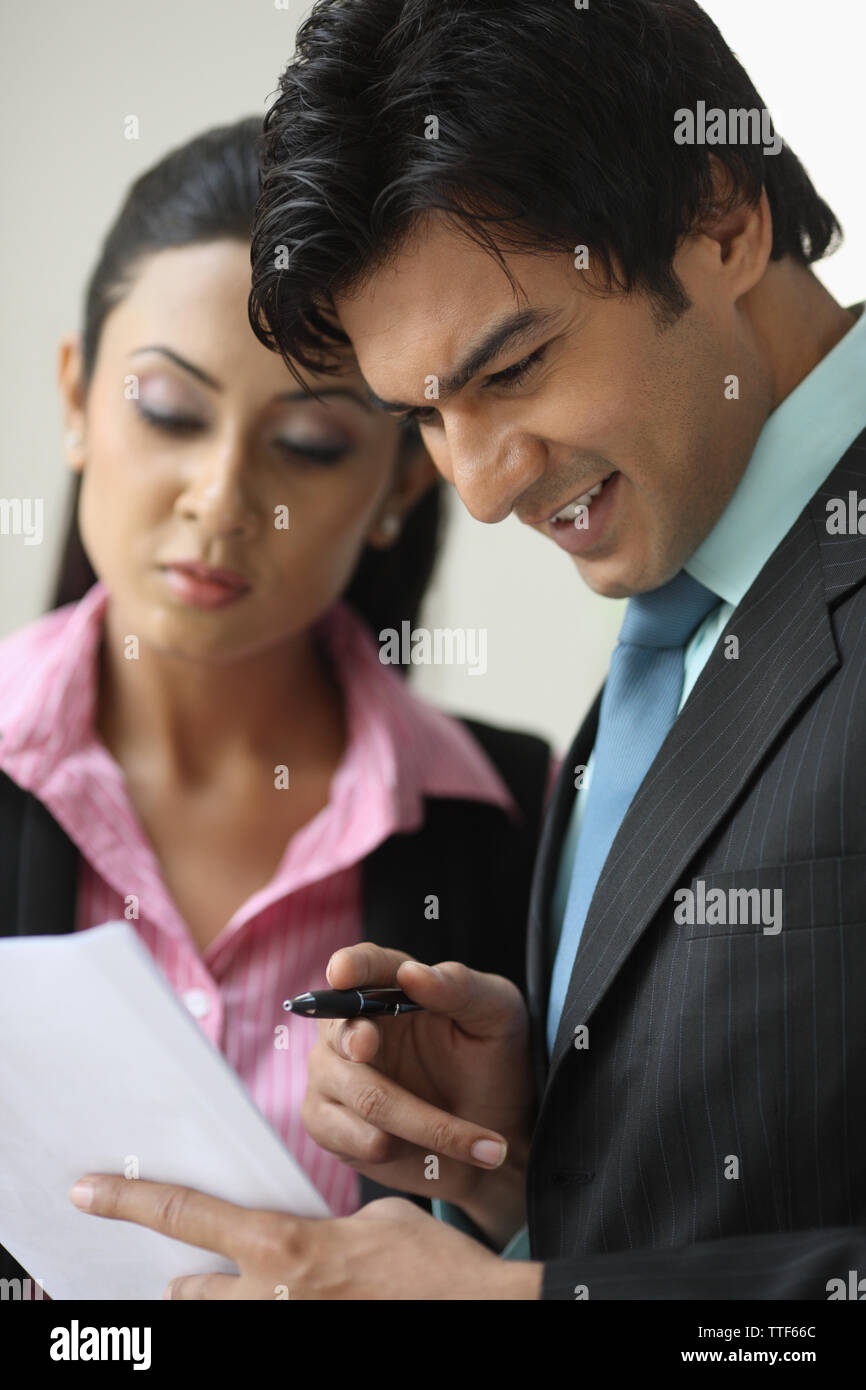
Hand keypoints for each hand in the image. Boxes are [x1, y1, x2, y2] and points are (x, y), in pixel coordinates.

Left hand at [68, 1176, 542, 1299]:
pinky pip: (259, 1336)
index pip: (188, 1215)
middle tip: (199, 1278)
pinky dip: (264, 1317)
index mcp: (285, 1247)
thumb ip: (317, 1226)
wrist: (476, 1313)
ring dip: (224, 1311)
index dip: (130, 1202)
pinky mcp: (307, 1351)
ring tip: (260, 1295)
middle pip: (189, 1296)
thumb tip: (296, 1238)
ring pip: (215, 1326)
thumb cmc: (430, 1264)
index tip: (86, 1192)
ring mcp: (284, 1336)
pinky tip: (299, 1303)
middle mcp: (271, 1301)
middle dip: (190, 1286)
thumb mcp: (371, 1218)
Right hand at [302, 943, 535, 1242]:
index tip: (342, 971)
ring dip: (423, 1123)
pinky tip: (432, 1152)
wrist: (498, 1140)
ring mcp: (334, 1077)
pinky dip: (397, 1148)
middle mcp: (351, 1026)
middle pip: (342, 1032)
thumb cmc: (495, 1064)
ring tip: (480, 1142)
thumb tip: (411, 973)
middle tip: (368, 1045)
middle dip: (354, 1039)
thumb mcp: (497, 1015)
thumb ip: (459, 987)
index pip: (360, 966)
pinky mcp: (329, 1125)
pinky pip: (348, 1137)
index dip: (349, 966)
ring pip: (361, 1096)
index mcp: (390, 987)